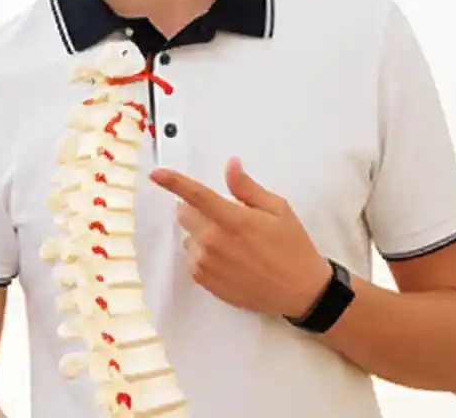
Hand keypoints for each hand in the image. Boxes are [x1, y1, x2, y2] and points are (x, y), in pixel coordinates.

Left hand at [149, 157, 332, 318]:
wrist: (300, 291)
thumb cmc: (292, 247)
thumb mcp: (278, 210)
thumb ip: (247, 188)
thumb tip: (230, 165)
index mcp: (233, 219)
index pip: (195, 195)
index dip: (173, 182)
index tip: (156, 174)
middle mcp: (213, 240)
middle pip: (184, 213)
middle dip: (198, 210)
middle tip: (224, 217)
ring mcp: (205, 262)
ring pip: (188, 236)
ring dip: (201, 234)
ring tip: (232, 244)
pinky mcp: (203, 279)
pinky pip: (190, 257)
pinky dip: (203, 254)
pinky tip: (228, 260)